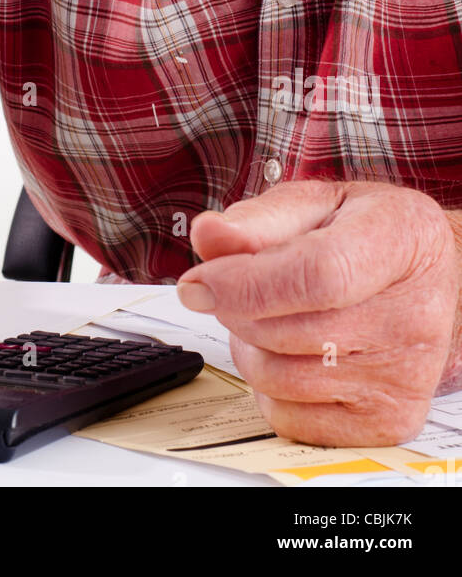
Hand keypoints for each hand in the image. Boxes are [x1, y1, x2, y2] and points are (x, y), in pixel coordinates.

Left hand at [176, 180, 457, 446]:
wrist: (426, 281)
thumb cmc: (367, 236)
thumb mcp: (317, 204)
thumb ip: (259, 218)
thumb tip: (209, 236)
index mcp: (400, 240)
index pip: (318, 276)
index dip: (246, 283)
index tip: (198, 283)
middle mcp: (415, 314)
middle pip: (288, 331)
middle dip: (236, 310)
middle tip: (236, 287)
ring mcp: (406, 375)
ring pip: (280, 379)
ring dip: (248, 347)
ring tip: (268, 315)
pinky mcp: (389, 419)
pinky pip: (290, 418)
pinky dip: (268, 388)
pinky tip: (288, 353)